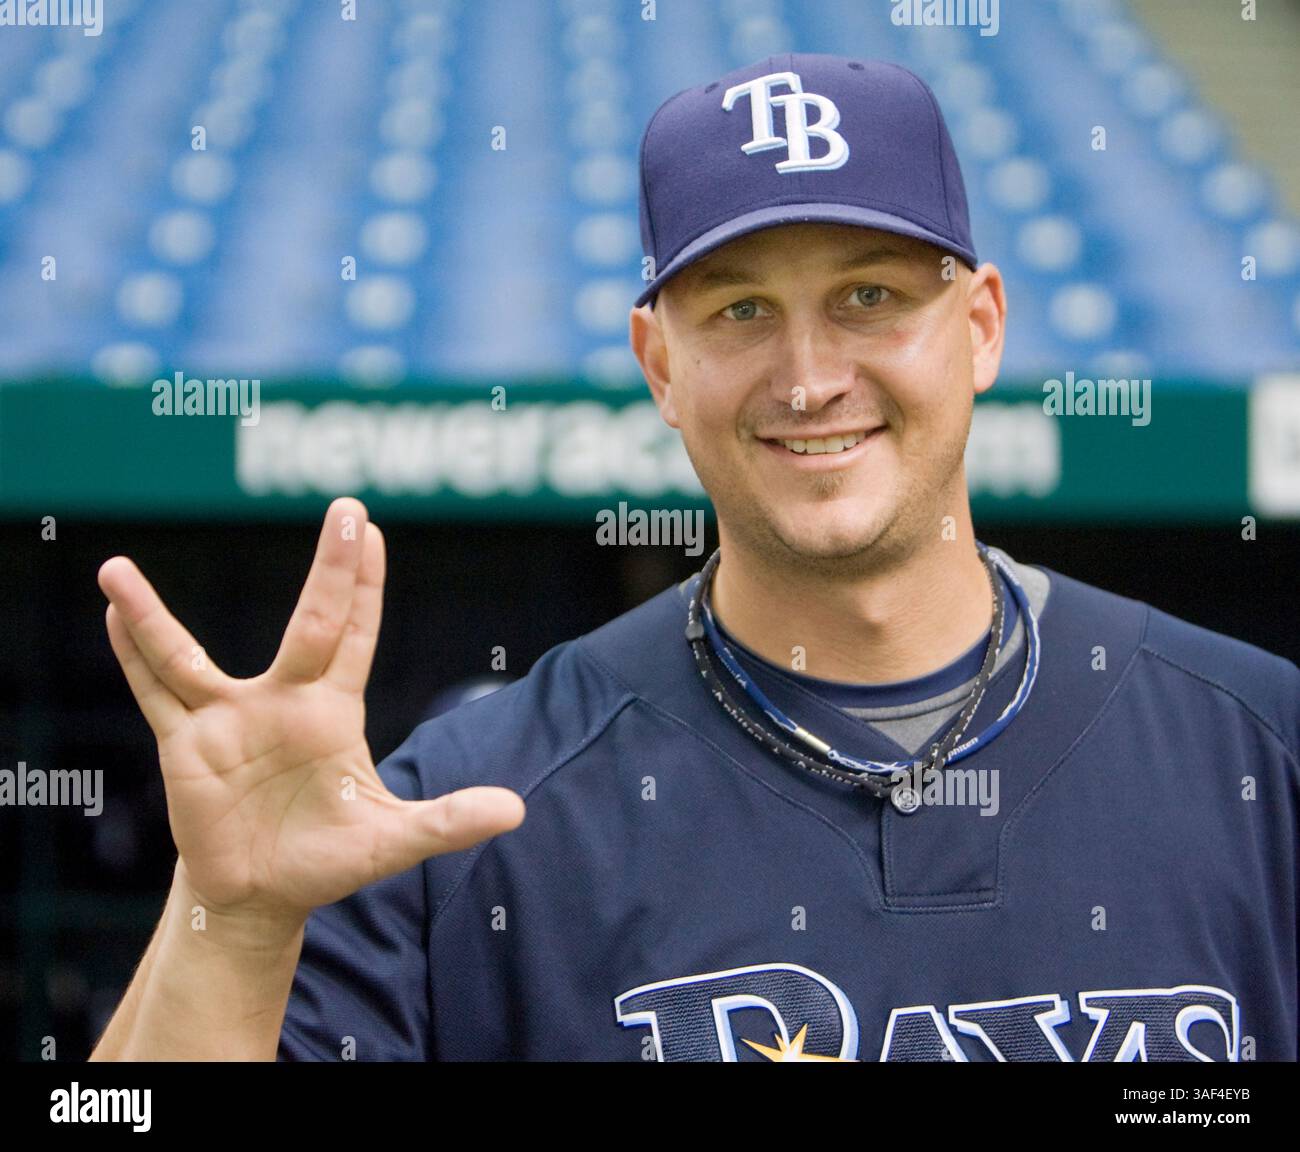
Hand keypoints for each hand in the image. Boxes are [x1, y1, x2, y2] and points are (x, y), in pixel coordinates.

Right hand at [97, 497, 524, 922]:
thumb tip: (516, 810)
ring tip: (118, 570)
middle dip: (331, 568)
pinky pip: (154, 694)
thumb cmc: (328, 857)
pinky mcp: (186, 748)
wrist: (264, 895)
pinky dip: (131, 656)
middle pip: (310, 622)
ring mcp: (228, 719)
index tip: (374, 530)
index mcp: (332, 709)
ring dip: (154, 614)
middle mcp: (282, 699)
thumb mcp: (393, 840)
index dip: (366, 585)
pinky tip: (111, 614)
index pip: (355, 633)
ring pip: (186, 655)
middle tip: (347, 507)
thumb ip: (448, 822)